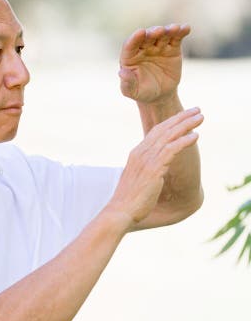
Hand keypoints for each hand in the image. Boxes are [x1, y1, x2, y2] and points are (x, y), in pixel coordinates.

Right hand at [107, 107, 202, 226]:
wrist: (120, 211)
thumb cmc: (129, 200)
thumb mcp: (137, 179)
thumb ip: (146, 170)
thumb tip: (156, 171)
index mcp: (136, 154)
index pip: (155, 132)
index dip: (171, 122)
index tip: (184, 116)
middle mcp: (140, 153)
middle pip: (163, 129)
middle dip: (181, 118)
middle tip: (197, 110)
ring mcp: (146, 160)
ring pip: (169, 136)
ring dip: (186, 125)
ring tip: (201, 117)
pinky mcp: (153, 169)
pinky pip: (171, 150)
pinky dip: (183, 141)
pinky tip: (195, 136)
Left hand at [119, 24, 190, 103]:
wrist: (159, 95)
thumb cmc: (142, 92)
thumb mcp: (132, 91)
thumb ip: (127, 83)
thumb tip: (121, 73)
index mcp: (129, 57)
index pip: (130, 45)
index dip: (135, 38)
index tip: (140, 32)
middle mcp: (143, 49)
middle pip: (147, 37)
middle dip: (153, 33)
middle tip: (159, 31)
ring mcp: (158, 47)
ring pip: (162, 35)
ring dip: (168, 30)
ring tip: (175, 28)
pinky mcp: (172, 49)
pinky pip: (176, 39)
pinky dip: (181, 32)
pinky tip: (186, 28)